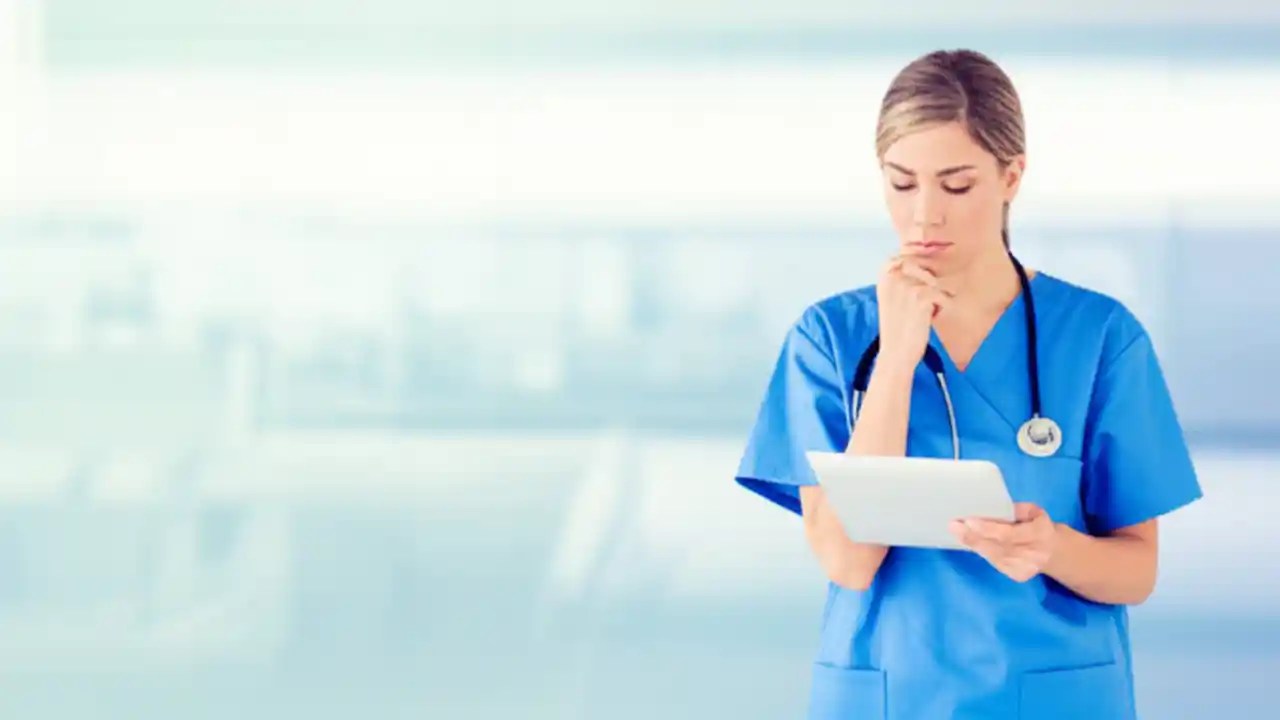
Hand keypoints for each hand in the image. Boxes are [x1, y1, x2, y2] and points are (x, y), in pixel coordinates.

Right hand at [875, 256, 952, 370]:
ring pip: (935, 281)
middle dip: (931, 279)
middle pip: (922, 264)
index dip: (915, 260)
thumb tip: (921, 266)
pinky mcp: (922, 297)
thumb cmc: (896, 330)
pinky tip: (932, 317)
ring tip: (928, 311)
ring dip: (937, 295)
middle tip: (932, 296)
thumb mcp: (890, 300)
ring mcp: (907, 286)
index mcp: (883, 279)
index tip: (924, 272)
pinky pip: (942, 294)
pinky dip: (942, 306)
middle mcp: (893, 278)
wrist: (896, 353)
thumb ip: (899, 281)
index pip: (901, 256)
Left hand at [949, 503, 1058, 582]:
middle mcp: (1034, 554)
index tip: (968, 521)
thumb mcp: (1033, 511)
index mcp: (1040, 534)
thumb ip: (1016, 509)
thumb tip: (991, 509)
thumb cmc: (1037, 525)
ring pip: (994, 556)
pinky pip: (995, 562)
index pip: (1009, 534)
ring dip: (974, 544)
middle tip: (953, 526)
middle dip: (973, 537)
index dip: (988, 529)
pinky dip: (981, 551)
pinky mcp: (1018, 575)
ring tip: (957, 532)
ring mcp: (1026, 568)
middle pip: (998, 547)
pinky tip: (970, 542)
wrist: (1053, 552)